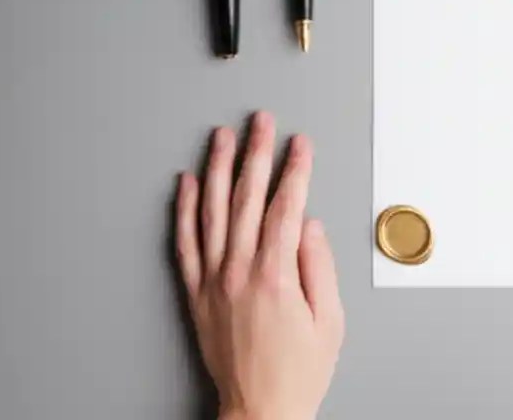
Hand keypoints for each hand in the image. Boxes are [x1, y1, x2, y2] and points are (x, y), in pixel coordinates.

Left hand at [174, 111, 344, 419]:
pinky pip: (185, 243)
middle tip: (260, 122)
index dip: (295, 170)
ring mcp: (213, 280)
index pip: (285, 207)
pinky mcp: (196, 293)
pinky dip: (183, 210)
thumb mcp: (330, 321)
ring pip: (211, 212)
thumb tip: (310, 226)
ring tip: (221, 137)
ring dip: (216, 169)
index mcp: (275, 276)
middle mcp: (238, 272)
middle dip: (256, 154)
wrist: (258, 410)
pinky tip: (185, 183)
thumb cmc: (297, 372)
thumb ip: (319, 268)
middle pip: (246, 198)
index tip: (300, 144)